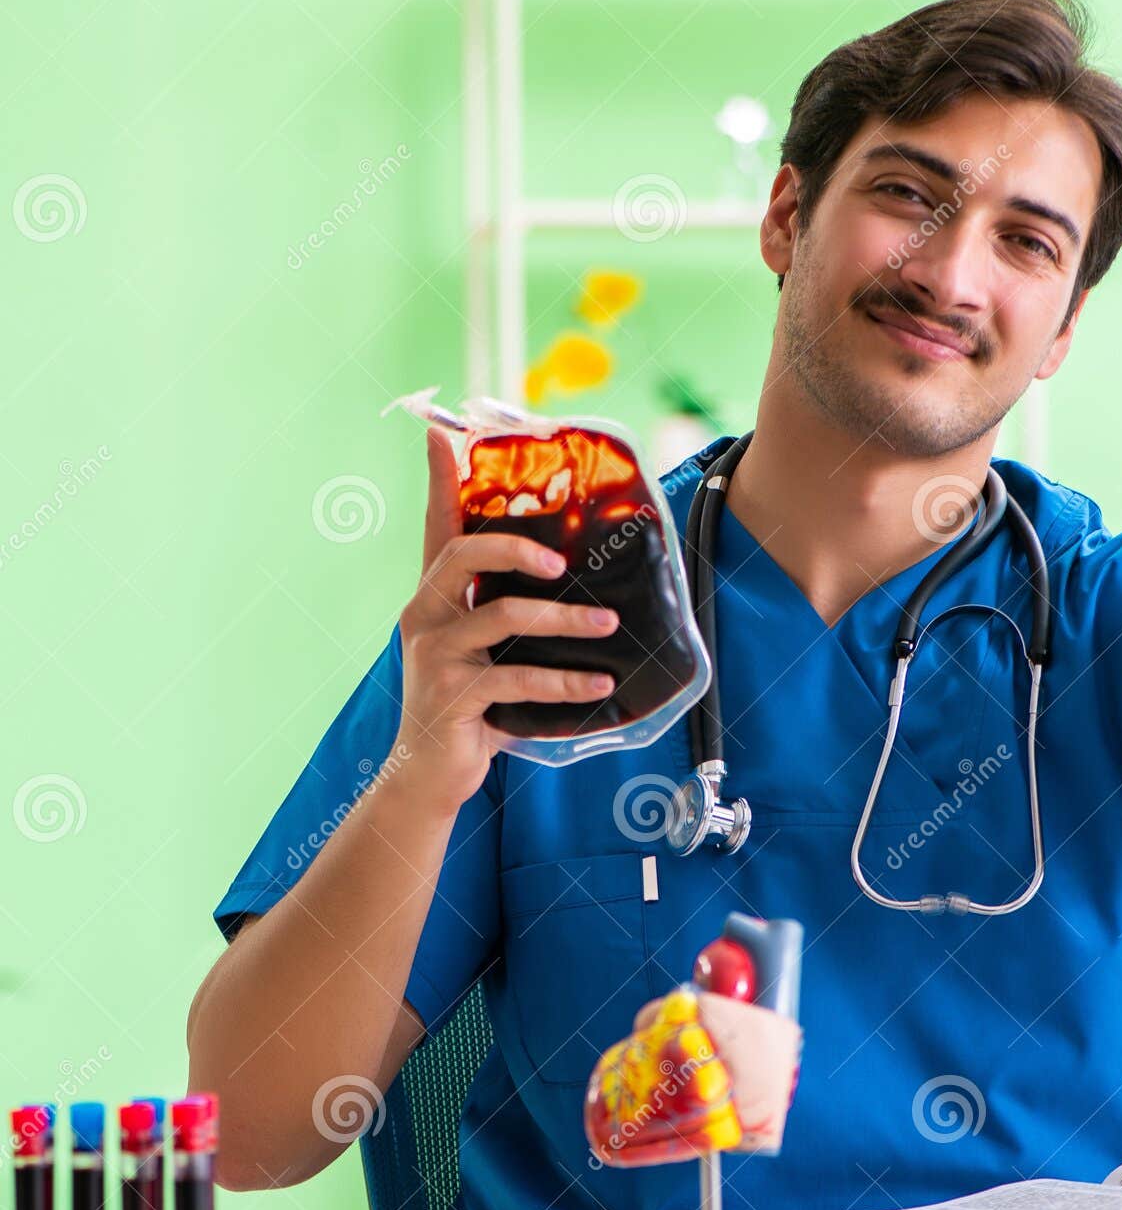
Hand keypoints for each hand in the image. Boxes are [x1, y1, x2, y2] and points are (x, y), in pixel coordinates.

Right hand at [389, 427, 619, 818]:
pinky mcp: (453, 696)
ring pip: (502, 616)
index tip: (441, 435)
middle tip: (564, 563)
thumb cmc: (468, 705)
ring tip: (609, 625)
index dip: (439, 481)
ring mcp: (436, 655)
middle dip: (517, 547)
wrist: (430, 774)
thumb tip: (571, 579)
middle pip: (463, 555)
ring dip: (564, 620)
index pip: (436, 527)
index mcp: (433, 598)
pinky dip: (566, 681)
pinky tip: (599, 683)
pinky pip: (519, 677)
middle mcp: (425, 616)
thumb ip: (508, 613)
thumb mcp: (484, 651)